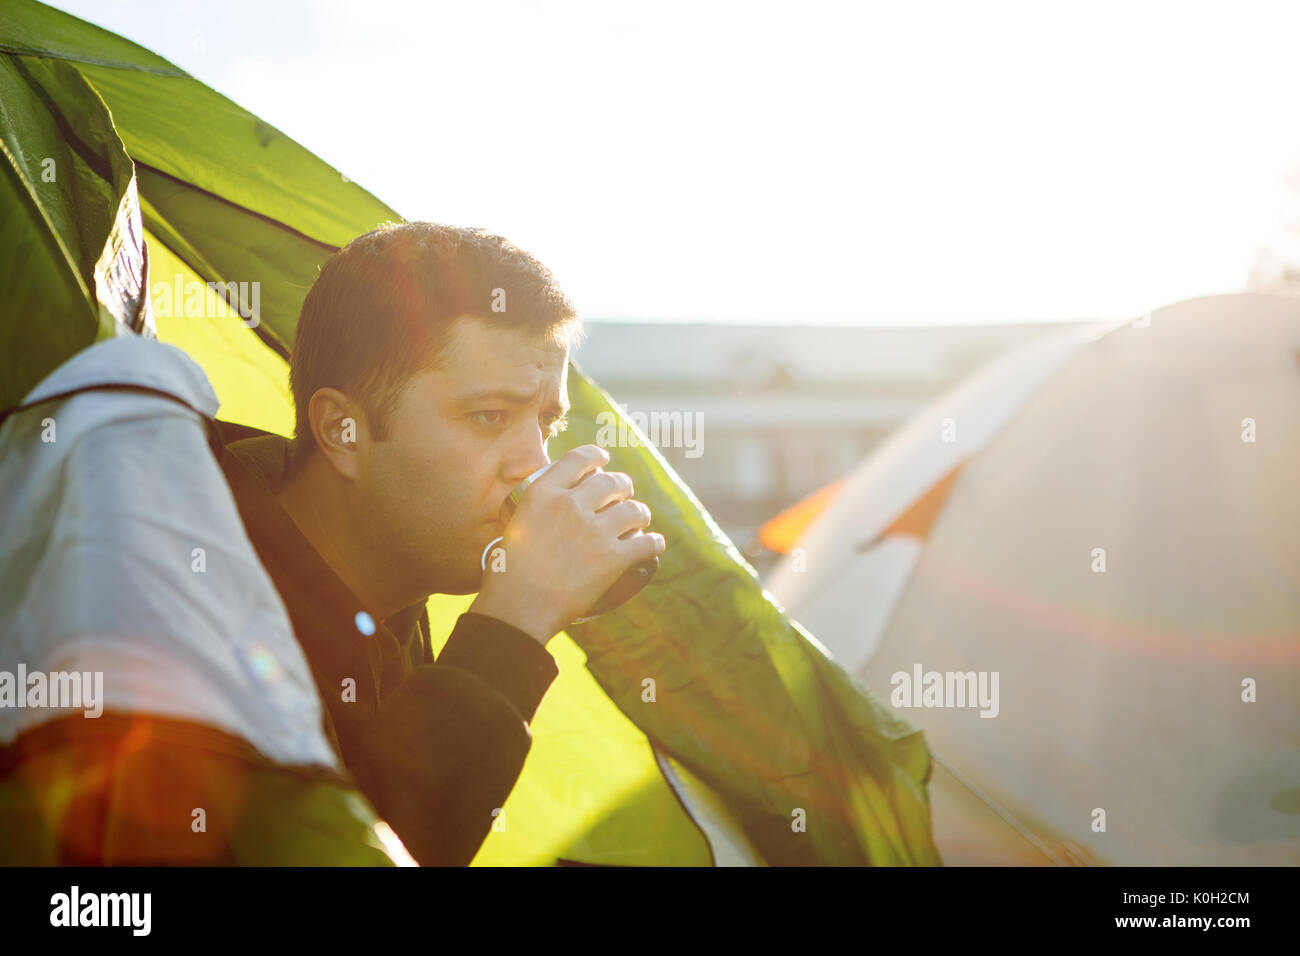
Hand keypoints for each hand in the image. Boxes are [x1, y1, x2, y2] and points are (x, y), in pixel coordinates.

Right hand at [469, 444, 664, 643]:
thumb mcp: (513, 526)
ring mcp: (593, 532)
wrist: (518, 609)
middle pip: (610, 482)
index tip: (603, 460)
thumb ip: (531, 512)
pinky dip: (654, 543)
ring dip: (641, 513)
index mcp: (543, 493)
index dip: (596, 456)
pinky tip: (655, 544)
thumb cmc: (508, 574)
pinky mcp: (612, 559)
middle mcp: (570, 505)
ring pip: (633, 510)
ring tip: (641, 519)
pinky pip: (645, 544)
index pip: (579, 459)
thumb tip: (544, 510)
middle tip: (624, 494)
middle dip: (622, 485)